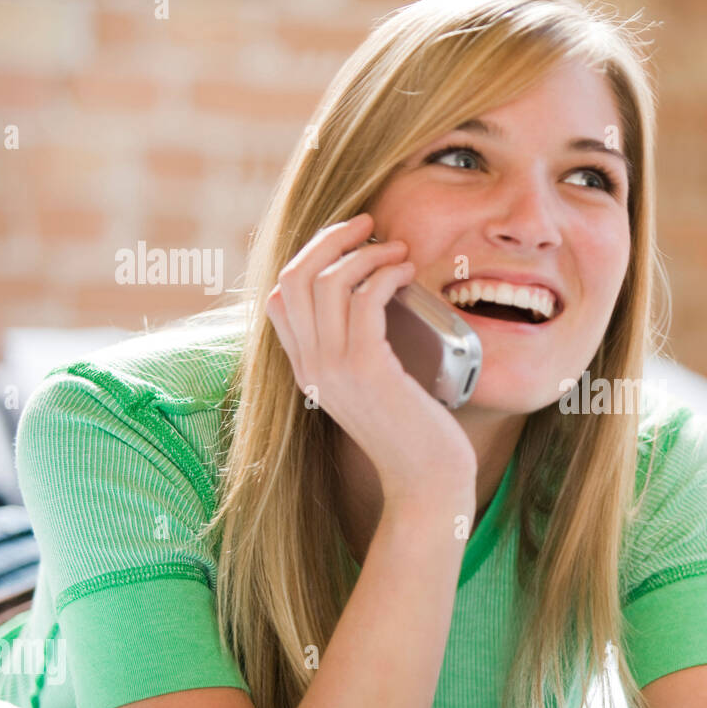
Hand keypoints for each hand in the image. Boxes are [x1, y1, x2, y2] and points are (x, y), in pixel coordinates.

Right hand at [266, 212, 476, 506]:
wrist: (426, 482)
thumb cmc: (414, 435)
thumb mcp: (374, 389)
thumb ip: (361, 352)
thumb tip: (374, 303)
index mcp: (306, 370)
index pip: (280, 296)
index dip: (310, 257)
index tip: (349, 243)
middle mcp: (310, 367)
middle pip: (295, 276)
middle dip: (331, 238)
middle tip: (369, 225)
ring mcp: (334, 368)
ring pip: (327, 281)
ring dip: (366, 252)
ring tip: (397, 250)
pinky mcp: (367, 369)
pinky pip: (365, 298)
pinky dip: (386, 274)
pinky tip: (406, 273)